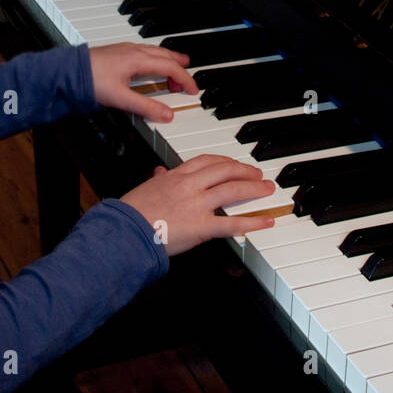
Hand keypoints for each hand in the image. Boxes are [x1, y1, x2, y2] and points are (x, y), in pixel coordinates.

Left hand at [89, 42, 197, 122]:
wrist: (68, 71)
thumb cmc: (90, 80)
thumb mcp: (121, 98)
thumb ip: (145, 107)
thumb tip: (166, 115)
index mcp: (138, 59)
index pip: (170, 66)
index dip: (184, 78)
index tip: (192, 89)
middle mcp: (134, 51)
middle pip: (165, 55)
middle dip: (179, 66)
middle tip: (187, 77)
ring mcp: (125, 49)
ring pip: (154, 51)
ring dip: (168, 59)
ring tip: (174, 65)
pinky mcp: (117, 52)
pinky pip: (143, 51)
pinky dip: (154, 57)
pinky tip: (148, 63)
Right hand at [120, 155, 276, 255]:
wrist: (125, 231)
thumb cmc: (130, 213)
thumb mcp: (145, 189)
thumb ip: (157, 179)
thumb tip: (160, 172)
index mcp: (175, 176)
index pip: (207, 160)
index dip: (225, 161)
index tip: (235, 164)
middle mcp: (189, 186)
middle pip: (225, 170)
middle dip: (245, 171)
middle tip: (258, 175)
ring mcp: (197, 205)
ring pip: (232, 190)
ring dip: (254, 188)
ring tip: (267, 189)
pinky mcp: (201, 226)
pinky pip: (232, 223)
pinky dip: (253, 222)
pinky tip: (266, 221)